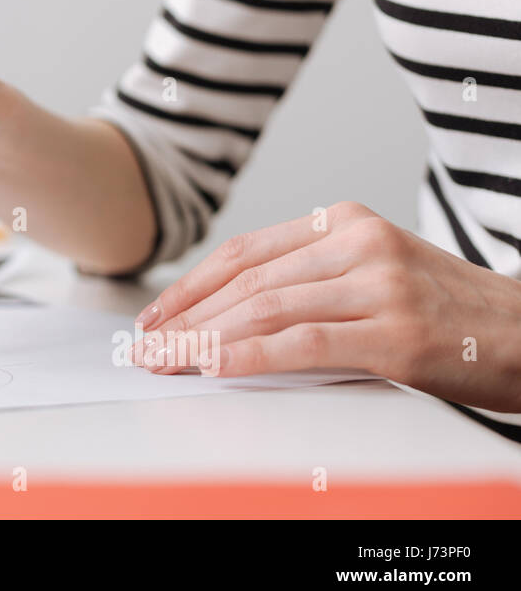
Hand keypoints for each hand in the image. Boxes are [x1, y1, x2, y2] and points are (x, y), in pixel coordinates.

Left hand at [130, 202, 520, 412]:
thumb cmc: (447, 311)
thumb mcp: (374, 273)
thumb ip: (310, 281)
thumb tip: (227, 317)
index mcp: (344, 221)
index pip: (244, 253)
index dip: (190, 287)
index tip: (154, 315)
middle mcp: (357, 243)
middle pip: (245, 283)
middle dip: (185, 319)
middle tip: (144, 347)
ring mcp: (378, 285)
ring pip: (264, 310)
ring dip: (202, 340)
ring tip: (164, 362)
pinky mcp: (397, 333)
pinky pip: (302, 344)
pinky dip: (246, 357)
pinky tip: (211, 368)